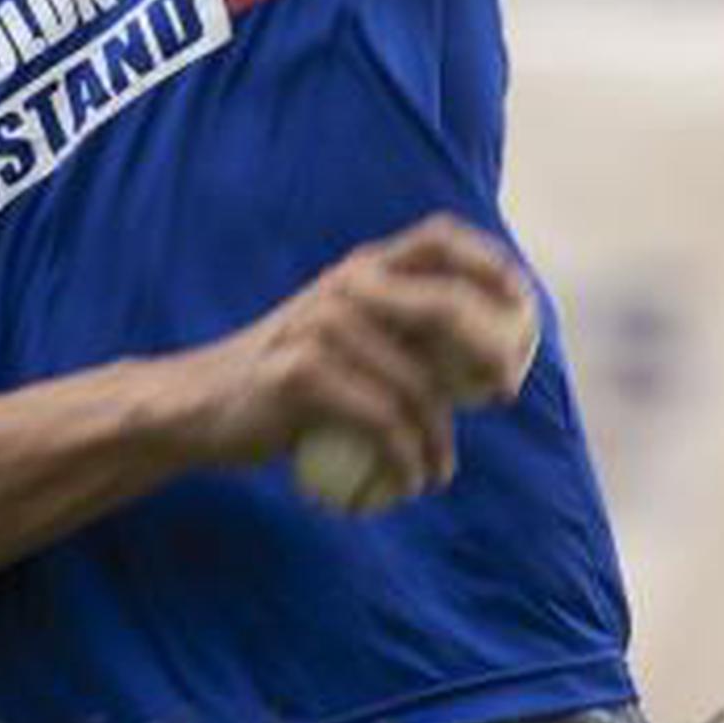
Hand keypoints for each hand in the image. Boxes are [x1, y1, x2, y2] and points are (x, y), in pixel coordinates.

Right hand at [187, 215, 539, 507]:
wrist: (201, 404)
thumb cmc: (288, 381)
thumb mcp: (344, 337)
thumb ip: (399, 332)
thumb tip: (492, 355)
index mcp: (360, 269)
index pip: (439, 238)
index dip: (490, 264)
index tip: (522, 308)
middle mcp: (344, 286)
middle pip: (445, 310)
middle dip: (491, 354)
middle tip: (504, 394)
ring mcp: (321, 325)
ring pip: (416, 386)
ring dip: (440, 441)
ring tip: (437, 472)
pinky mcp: (301, 373)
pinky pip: (381, 423)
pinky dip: (406, 460)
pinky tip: (408, 483)